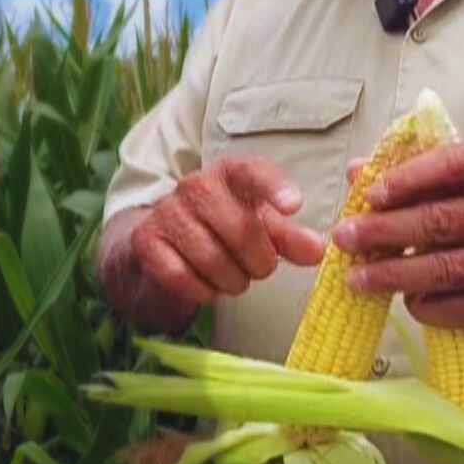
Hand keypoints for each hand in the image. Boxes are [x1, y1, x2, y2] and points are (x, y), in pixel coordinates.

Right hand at [127, 156, 327, 309]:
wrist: (162, 245)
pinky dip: (203, 291)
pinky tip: (208, 287)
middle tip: (261, 270)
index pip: (252, 172)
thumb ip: (291, 239)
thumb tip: (317, 251)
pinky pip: (182, 275)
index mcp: (228, 174)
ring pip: (212, 258)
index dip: (274, 188)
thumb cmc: (222, 230)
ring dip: (232, 280)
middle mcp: (195, 185)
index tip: (294, 205)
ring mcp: (166, 211)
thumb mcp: (260, 229)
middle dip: (259, 261)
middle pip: (240, 229)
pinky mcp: (146, 241)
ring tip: (235, 279)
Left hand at [332, 143, 463, 337]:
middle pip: (441, 220)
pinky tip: (407, 303)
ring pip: (448, 267)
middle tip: (346, 239)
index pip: (453, 164)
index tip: (369, 194)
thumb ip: (415, 176)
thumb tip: (357, 171)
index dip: (407, 178)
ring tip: (358, 278)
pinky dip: (429, 307)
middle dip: (385, 231)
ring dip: (395, 274)